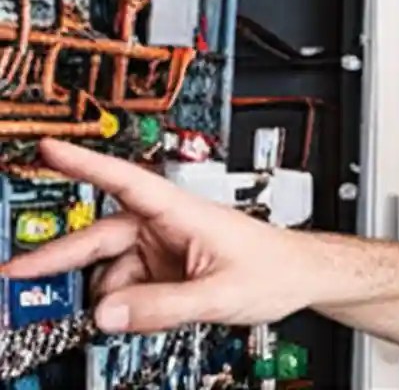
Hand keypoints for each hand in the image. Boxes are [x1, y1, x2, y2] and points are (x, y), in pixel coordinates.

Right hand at [0, 139, 317, 333]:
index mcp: (182, 211)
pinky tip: (133, 318)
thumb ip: (163, 306)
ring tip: (116, 317)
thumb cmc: (277, 269)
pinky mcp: (166, 268)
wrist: (303, 277)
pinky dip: (122, 303)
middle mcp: (167, 224)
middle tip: (15, 274)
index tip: (48, 147)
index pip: (124, 180)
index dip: (84, 163)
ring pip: (110, 268)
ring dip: (104, 294)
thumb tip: (108, 314)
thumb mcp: (220, 295)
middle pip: (99, 236)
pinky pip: (127, 285)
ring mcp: (164, 247)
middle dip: (59, 258)